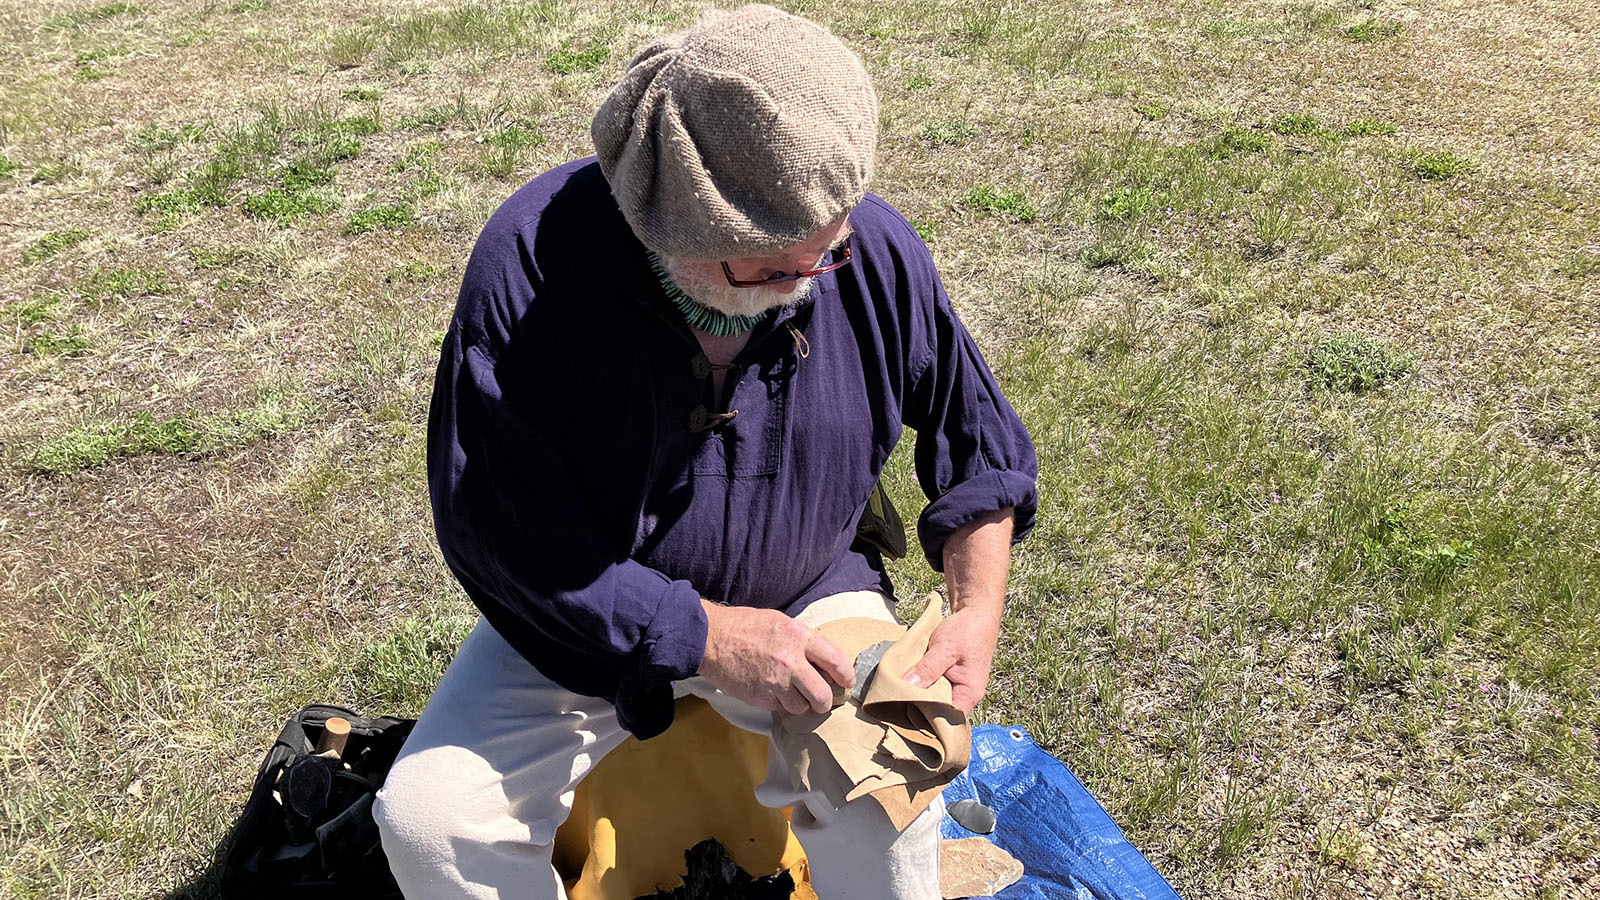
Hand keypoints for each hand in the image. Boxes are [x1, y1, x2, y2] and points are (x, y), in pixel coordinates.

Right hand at [697, 601, 854, 714]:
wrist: (710, 639)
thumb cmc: (744, 626)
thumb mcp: (780, 622)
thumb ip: (802, 641)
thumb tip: (822, 660)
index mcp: (798, 636)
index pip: (836, 661)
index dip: (846, 675)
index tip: (846, 681)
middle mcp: (791, 661)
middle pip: (822, 695)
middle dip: (825, 701)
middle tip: (821, 700)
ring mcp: (775, 682)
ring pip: (801, 707)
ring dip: (798, 703)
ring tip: (788, 691)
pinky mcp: (761, 697)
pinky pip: (779, 708)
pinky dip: (777, 703)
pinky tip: (768, 689)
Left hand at [901, 606, 1000, 714]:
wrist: (976, 611)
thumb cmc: (968, 630)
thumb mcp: (945, 648)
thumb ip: (928, 668)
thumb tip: (908, 686)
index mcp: (969, 694)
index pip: (947, 720)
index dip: (926, 722)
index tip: (903, 717)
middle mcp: (963, 695)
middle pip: (937, 712)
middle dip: (917, 709)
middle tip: (893, 708)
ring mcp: (955, 687)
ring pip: (932, 700)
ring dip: (917, 696)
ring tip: (896, 697)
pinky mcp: (947, 678)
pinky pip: (931, 688)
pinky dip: (920, 685)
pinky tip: (905, 684)